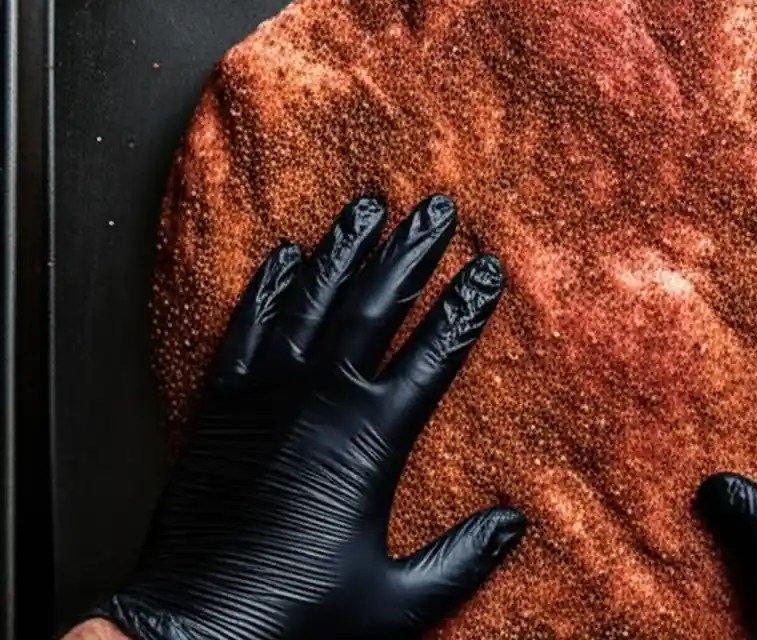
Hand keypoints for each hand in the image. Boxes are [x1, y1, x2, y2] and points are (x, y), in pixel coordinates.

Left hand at [93, 195, 524, 639]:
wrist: (195, 629)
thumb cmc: (299, 618)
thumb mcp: (399, 601)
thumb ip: (463, 558)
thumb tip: (514, 521)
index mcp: (373, 439)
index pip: (434, 354)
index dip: (465, 308)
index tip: (488, 270)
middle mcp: (322, 400)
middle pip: (377, 306)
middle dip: (411, 253)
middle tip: (438, 209)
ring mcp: (267, 395)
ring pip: (312, 301)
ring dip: (344, 250)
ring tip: (368, 207)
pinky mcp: (221, 406)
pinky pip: (247, 329)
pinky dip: (267, 288)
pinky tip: (285, 256)